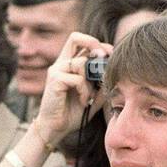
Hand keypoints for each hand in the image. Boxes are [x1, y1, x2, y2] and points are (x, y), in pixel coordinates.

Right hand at [32, 31, 113, 145]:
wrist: (55, 128)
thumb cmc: (72, 113)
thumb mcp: (92, 96)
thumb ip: (100, 84)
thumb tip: (113, 70)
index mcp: (69, 64)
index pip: (82, 43)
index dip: (98, 45)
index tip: (109, 56)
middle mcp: (61, 64)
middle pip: (75, 37)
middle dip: (94, 44)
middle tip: (104, 57)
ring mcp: (56, 70)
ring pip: (81, 62)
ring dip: (91, 80)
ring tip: (90, 96)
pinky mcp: (54, 79)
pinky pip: (78, 79)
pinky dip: (85, 91)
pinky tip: (83, 101)